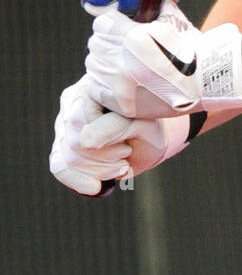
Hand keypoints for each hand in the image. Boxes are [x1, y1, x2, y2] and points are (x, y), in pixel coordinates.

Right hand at [50, 76, 195, 195]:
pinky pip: (59, 167)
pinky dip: (80, 181)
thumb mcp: (142, 122)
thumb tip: (86, 141)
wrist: (148, 135)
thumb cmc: (147, 123)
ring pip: (69, 157)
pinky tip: (97, 186)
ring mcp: (64, 126)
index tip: (129, 140)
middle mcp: (72, 103)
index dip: (105, 137)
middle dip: (106, 156)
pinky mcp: (61, 147)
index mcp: (91, 88)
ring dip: (100, 169)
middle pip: (74, 141)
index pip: (83, 119)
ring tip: (120, 164)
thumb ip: (115, 126)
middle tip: (126, 153)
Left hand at [85, 12, 241, 118]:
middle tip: (125, 47)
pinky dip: (103, 83)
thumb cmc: (192, 48)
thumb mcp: (173, 18)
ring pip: (94, 65)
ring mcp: (120, 86)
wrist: (208, 83)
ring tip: (125, 65)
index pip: (102, 23)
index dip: (112, 24)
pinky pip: (96, 88)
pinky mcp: (121, 104)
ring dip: (106, 62)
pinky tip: (120, 82)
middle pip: (96, 44)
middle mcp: (123, 62)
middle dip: (109, 41)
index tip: (121, 28)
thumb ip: (149, 6)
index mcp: (134, 38)